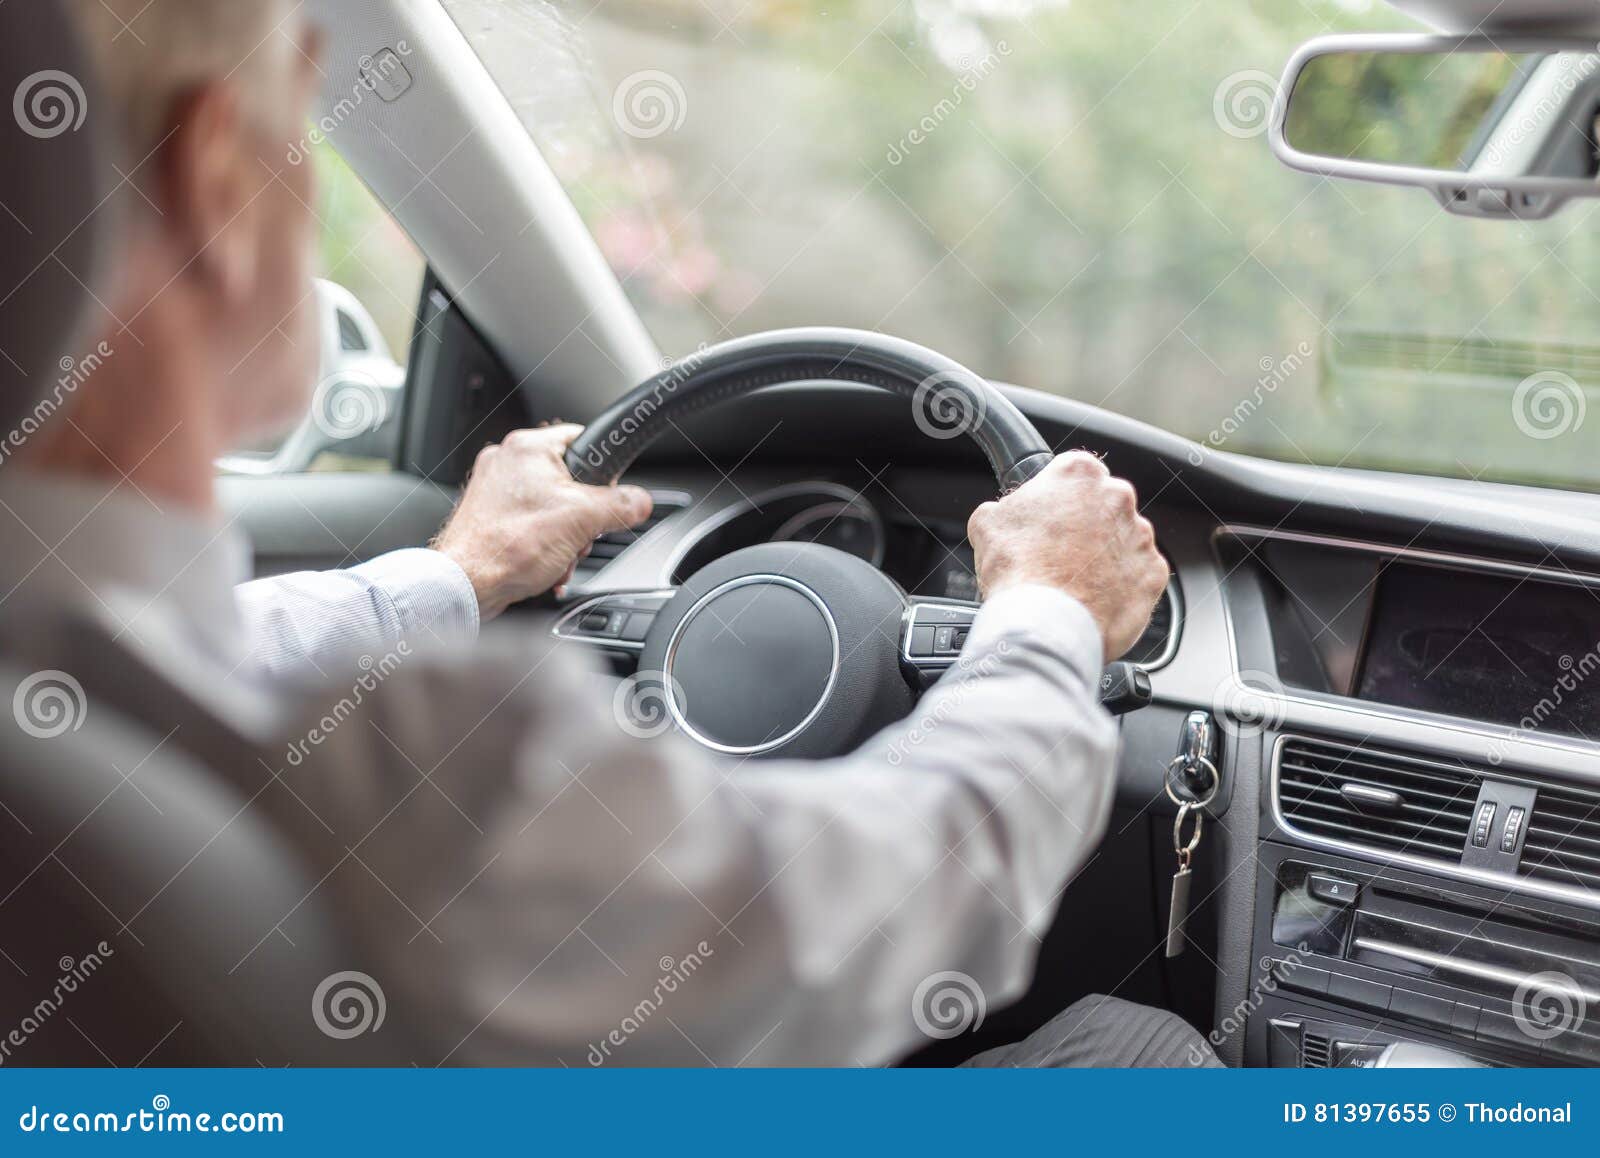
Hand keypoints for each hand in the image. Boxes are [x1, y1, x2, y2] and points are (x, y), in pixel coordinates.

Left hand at [433, 425, 652, 619]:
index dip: (603, 468)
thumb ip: (620, 506)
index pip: (582, 438)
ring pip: (551, 506)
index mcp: (527, 447)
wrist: (465, 585)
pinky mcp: (489, 516)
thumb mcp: (582, 521)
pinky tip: (545, 565)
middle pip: (569, 480)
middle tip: (579, 534)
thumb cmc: (506, 547)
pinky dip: (544, 545)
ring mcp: (494, 490)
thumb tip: (640, 502)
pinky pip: (531, 525)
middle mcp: (506, 461)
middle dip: (582, 517)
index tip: (609, 490)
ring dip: (565, 537)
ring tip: (559, 555)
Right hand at [967, 451, 1167, 661]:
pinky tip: (1094, 598)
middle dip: (1085, 526)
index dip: (1058, 498)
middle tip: (1058, 553)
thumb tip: (1006, 515)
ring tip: (1075, 582)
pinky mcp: (1153, 572)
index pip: (1073, 474)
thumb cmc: (1018, 570)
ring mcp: (1140, 536)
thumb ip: (1007, 508)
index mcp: (1079, 473)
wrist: (1045, 623)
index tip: (1050, 517)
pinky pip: (1139, 575)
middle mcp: (1117, 497)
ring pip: (1123, 540)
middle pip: (1103, 505)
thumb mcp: (988, 523)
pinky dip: (1122, 585)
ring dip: (1104, 556)